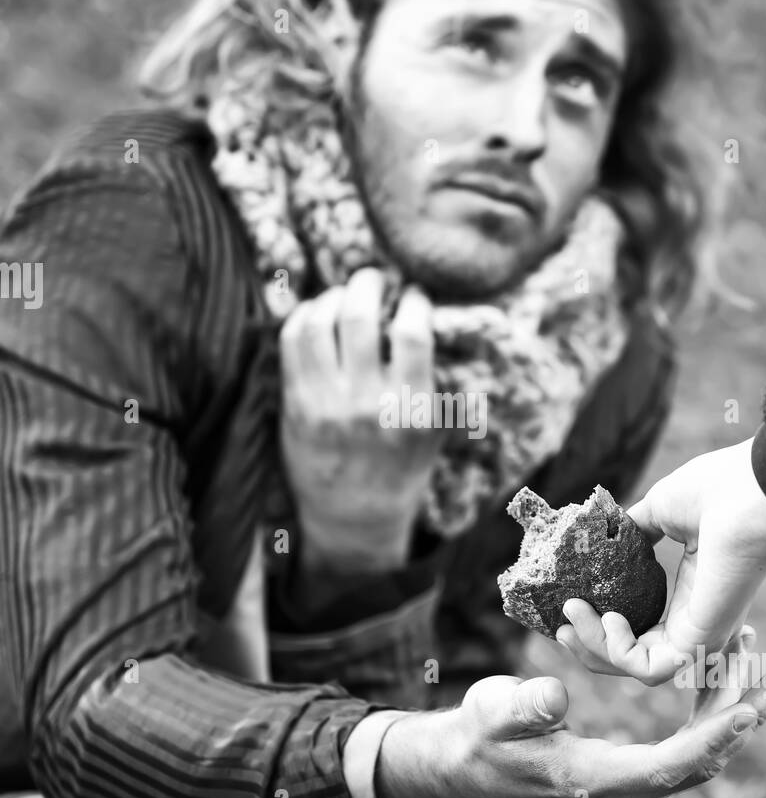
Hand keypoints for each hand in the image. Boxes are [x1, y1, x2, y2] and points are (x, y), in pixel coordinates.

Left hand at [278, 266, 443, 574]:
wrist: (353, 519)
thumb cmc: (401, 472)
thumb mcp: (436, 433)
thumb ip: (440, 383)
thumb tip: (441, 325)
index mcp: (410, 409)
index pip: (412, 333)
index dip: (413, 299)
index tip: (414, 293)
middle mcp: (365, 403)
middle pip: (358, 316)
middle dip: (367, 283)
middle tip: (374, 278)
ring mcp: (324, 402)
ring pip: (318, 322)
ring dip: (333, 295)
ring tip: (344, 294)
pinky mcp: (294, 404)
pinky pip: (291, 341)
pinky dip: (303, 316)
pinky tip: (317, 314)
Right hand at [374, 630, 765, 797]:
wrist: (468, 769)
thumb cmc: (480, 736)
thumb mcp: (492, 713)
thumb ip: (523, 706)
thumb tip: (556, 698)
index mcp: (594, 780)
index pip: (668, 764)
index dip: (711, 738)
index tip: (748, 708)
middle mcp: (623, 796)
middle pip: (701, 762)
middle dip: (742, 717)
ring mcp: (631, 790)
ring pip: (700, 757)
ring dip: (732, 712)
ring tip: (760, 662)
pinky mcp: (632, 776)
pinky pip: (687, 750)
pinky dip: (711, 714)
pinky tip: (720, 675)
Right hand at [556, 438, 765, 684]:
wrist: (749, 493)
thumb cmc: (716, 492)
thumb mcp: (660, 511)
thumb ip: (633, 531)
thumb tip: (601, 533)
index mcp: (688, 597)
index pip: (638, 631)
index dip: (599, 627)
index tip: (569, 605)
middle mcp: (693, 624)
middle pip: (631, 658)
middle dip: (588, 646)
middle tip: (560, 626)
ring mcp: (697, 637)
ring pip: (633, 667)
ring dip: (593, 646)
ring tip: (574, 612)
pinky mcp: (698, 644)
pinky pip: (646, 668)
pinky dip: (616, 649)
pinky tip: (609, 616)